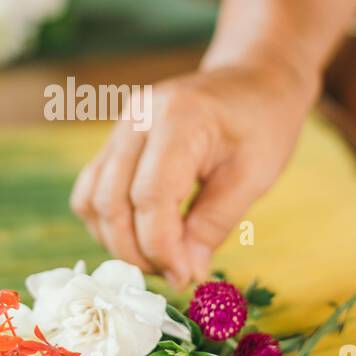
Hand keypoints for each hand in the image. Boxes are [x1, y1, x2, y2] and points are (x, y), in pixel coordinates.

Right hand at [70, 53, 318, 287]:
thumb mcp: (254, 175)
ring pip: (92, 199)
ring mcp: (121, 127)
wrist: (254, 79)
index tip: (185, 277)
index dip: (162, 245)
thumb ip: (214, 224)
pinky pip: (93, 189)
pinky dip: (109, 222)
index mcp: (178, 118)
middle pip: (111, 201)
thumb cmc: (264, 122)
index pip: (150, 195)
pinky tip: (144, 239)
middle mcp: (138, 118)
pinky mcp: (116, 140)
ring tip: (159, 260)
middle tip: (174, 275)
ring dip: (117, 241)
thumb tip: (187, 275)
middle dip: (137, 251)